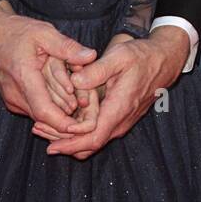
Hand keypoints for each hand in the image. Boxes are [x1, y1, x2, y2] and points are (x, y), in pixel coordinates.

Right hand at [0, 0, 98, 134]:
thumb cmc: (14, 31)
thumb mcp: (43, 33)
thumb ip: (67, 47)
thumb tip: (90, 56)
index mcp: (23, 79)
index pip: (46, 113)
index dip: (66, 124)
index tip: (86, 124)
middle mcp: (16, 95)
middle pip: (47, 118)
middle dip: (70, 117)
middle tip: (90, 108)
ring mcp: (13, 100)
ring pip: (41, 116)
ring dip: (61, 111)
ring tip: (81, 101)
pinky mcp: (13, 101)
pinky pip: (35, 109)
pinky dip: (51, 106)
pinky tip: (64, 96)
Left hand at [39, 25, 190, 158]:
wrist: (163, 61)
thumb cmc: (141, 57)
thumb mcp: (119, 56)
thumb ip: (97, 70)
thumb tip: (75, 83)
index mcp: (119, 109)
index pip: (93, 138)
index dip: (71, 144)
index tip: (51, 145)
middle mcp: (120, 121)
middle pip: (89, 145)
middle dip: (63, 143)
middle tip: (38, 131)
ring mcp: (121, 121)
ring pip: (93, 141)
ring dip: (69, 138)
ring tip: (43, 128)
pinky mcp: (119, 118)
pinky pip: (97, 133)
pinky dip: (78, 133)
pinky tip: (62, 122)